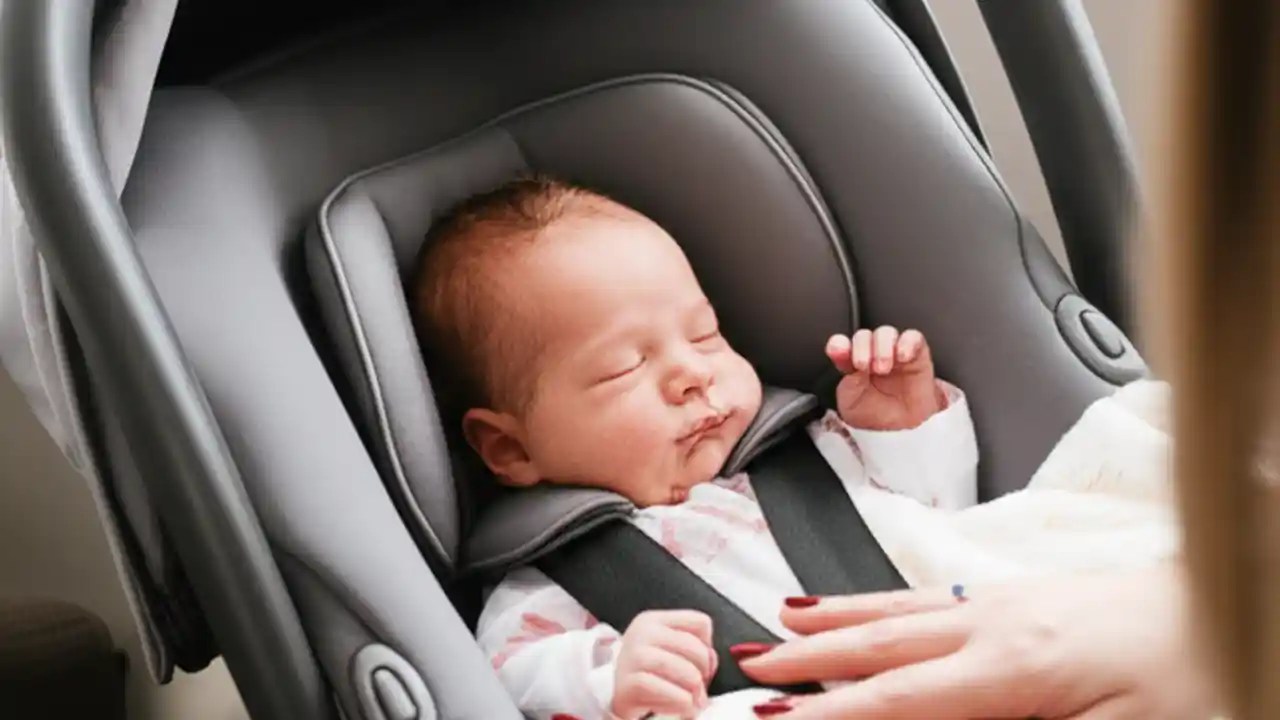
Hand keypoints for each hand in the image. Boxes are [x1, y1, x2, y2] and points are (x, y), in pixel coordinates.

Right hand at [610, 610, 716, 719]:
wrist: (613, 693)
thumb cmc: (648, 672)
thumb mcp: (669, 652)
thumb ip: (695, 650)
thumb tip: (711, 661)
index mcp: (653, 620)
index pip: (700, 622)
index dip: (707, 646)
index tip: (698, 663)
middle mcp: (642, 633)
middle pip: (698, 650)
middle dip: (704, 674)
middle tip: (698, 689)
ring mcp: (634, 658)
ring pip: (689, 674)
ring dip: (696, 694)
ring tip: (692, 702)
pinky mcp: (629, 685)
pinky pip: (673, 694)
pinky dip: (683, 705)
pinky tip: (679, 708)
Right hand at [738, 565, 1216, 718]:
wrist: (1226, 600)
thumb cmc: (1190, 674)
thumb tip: (934, 719)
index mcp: (1012, 668)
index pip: (896, 698)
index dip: (827, 713)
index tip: (771, 719)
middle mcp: (991, 626)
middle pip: (879, 646)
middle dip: (807, 659)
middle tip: (749, 669)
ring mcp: (999, 604)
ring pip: (894, 611)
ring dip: (831, 621)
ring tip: (779, 624)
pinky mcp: (1013, 597)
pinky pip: (923, 597)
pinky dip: (876, 600)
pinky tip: (860, 605)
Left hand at [826, 327, 943, 430]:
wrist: (903, 432)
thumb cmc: (876, 416)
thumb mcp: (852, 406)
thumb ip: (849, 384)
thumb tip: (852, 367)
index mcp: (851, 364)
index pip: (841, 345)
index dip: (838, 344)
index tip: (839, 351)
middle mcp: (872, 354)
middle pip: (863, 336)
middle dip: (862, 348)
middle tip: (865, 366)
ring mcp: (894, 352)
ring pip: (886, 333)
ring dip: (882, 346)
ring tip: (884, 367)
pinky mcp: (916, 354)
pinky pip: (913, 338)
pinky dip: (907, 342)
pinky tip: (903, 356)